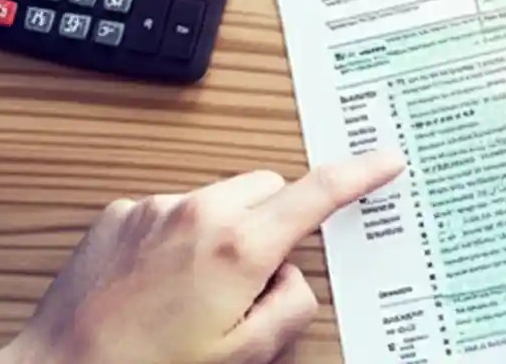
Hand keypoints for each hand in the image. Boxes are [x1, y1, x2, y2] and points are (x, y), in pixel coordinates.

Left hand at [0, 150, 404, 363]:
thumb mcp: (244, 355)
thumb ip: (290, 306)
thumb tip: (294, 277)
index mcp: (238, 246)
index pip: (317, 193)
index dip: (359, 174)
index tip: (383, 161)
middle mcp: (198, 212)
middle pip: (268, 187)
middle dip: (276, 220)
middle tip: (257, 278)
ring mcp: (156, 208)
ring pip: (219, 199)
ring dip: (225, 230)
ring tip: (194, 292)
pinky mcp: (121, 213)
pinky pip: (173, 209)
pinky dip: (181, 236)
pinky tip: (160, 283)